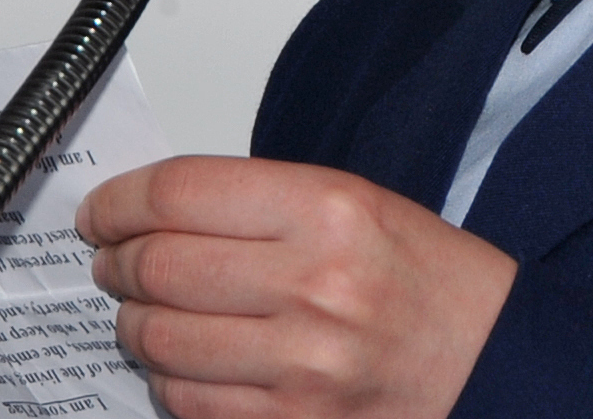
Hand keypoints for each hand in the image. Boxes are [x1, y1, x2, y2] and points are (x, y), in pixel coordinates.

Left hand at [81, 157, 515, 418]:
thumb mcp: (357, 203)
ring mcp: (300, 367)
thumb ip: (260, 202)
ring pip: (160, 340)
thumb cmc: (424, 279)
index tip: (102, 210)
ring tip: (141, 310)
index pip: (179, 194)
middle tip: (112, 260)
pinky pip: (187, 403)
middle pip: (158, 266)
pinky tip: (182, 360)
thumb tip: (158, 210)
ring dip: (133, 323)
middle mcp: (313, 286)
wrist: (490, 363)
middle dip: (116, 263)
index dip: (119, 201)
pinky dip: (168, 379)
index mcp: (328, 210)